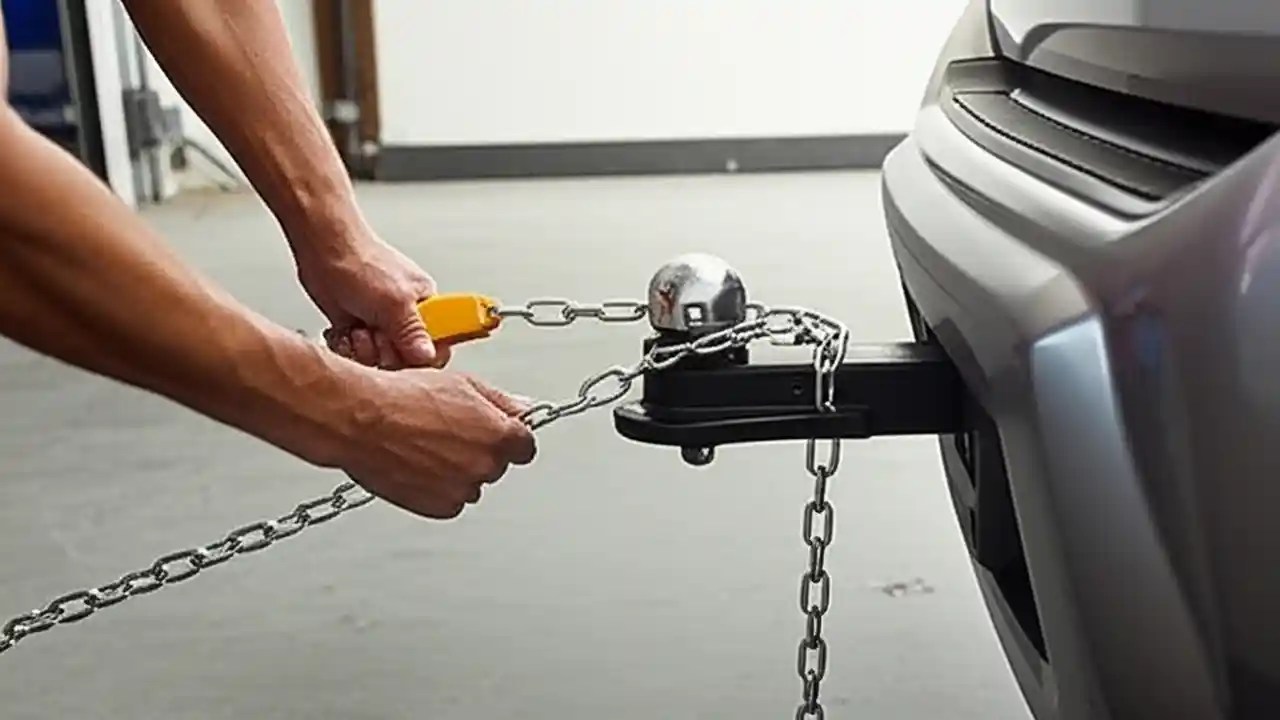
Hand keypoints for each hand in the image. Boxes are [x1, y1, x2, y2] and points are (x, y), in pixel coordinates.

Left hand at [293, 224, 451, 369]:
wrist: (322, 251)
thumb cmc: (359, 262)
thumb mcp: (394, 303)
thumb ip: (414, 332)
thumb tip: (430, 356)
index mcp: (426, 306)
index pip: (439, 346)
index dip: (422, 358)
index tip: (404, 352)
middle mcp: (405, 317)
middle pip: (406, 360)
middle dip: (386, 353)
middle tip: (377, 334)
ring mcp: (381, 324)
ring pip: (378, 360)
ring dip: (363, 350)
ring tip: (358, 329)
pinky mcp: (357, 329)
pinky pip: (356, 356)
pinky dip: (346, 347)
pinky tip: (344, 333)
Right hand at [334, 367, 536, 518]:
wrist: (361, 420)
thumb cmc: (403, 399)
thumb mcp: (463, 383)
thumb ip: (500, 402)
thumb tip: (522, 409)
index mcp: (499, 436)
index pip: (524, 446)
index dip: (508, 437)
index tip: (495, 432)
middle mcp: (485, 467)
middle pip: (496, 464)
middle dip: (480, 451)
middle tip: (449, 433)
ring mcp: (462, 489)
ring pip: (471, 483)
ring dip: (458, 470)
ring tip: (428, 445)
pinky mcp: (437, 507)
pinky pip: (449, 501)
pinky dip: (439, 488)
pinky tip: (420, 463)